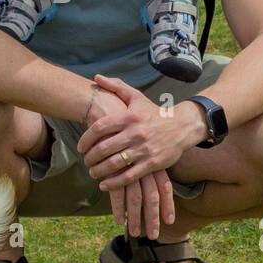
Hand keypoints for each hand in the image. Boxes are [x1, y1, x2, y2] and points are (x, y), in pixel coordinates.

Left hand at [79, 77, 175, 237]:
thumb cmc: (154, 112)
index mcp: (129, 117)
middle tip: (85, 160)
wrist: (182, 126)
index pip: (100, 128)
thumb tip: (96, 78)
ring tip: (93, 172)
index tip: (80, 147)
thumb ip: (116, 86)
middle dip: (90, 157)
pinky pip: (129, 176)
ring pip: (114, 163)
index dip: (86, 139)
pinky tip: (105, 185)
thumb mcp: (136, 96)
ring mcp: (144, 149)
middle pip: (104, 147)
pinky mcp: (152, 164)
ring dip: (99, 170)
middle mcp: (135, 133)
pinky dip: (114, 183)